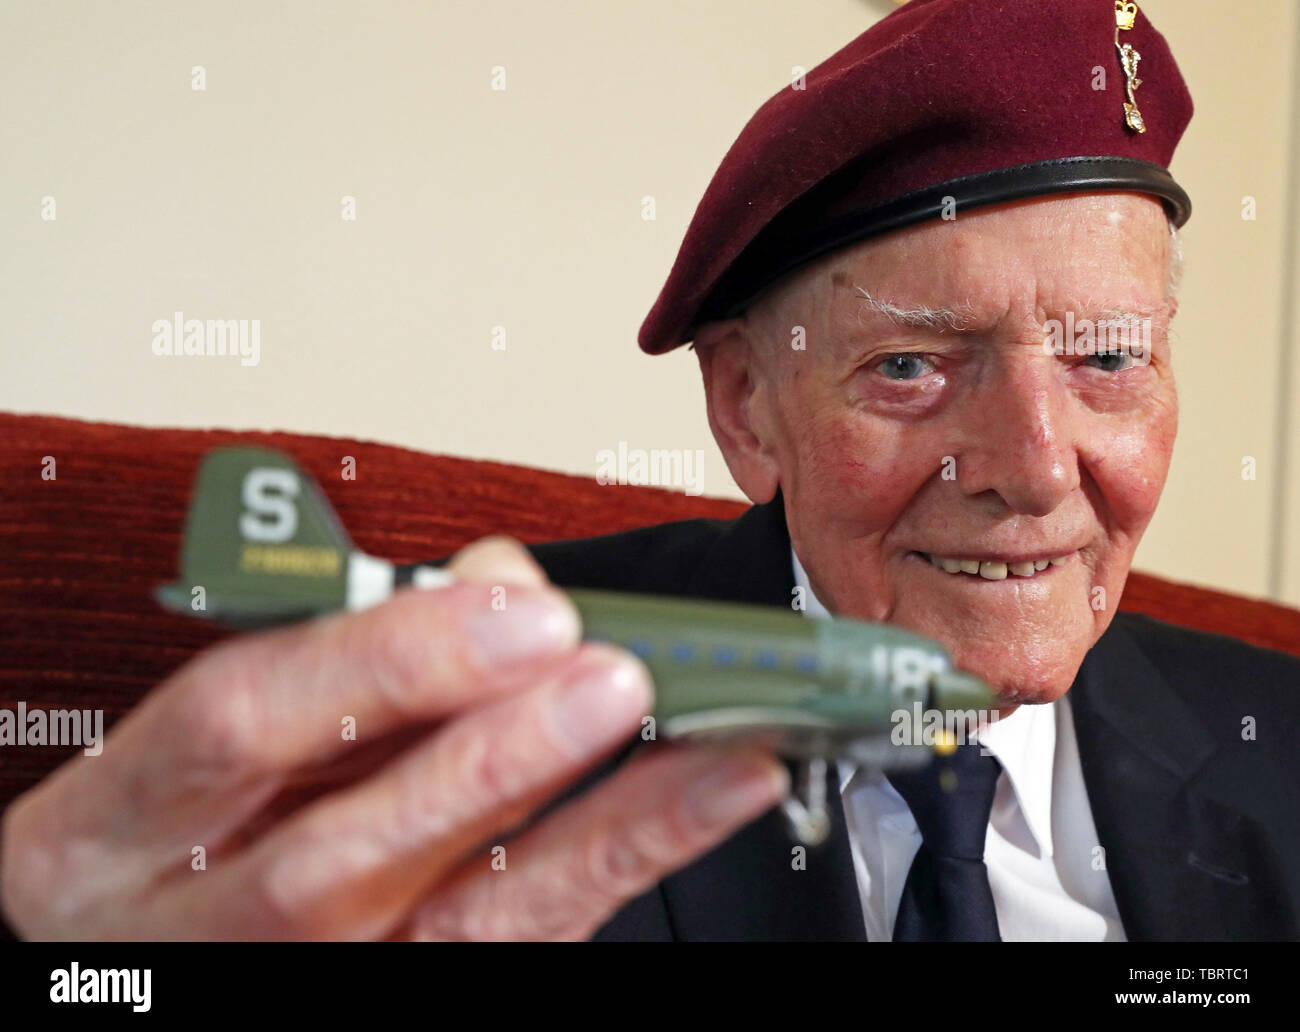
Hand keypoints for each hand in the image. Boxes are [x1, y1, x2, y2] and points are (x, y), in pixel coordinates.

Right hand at [0, 537, 786, 939]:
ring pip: (454, 921)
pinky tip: (705, 803)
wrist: (156, 942)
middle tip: (607, 678)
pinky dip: (623, 864)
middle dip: (488, 759)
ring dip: (590, 828)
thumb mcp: (230, 719)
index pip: (238, 724)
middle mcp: (194, 920)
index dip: (384, 660)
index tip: (514, 603)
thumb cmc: (193, 812)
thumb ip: (353, 641)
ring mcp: (300, 980)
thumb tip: (498, 581)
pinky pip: (522, 944)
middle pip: (338, 853)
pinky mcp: (400, 998)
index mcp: (119, 820)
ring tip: (703, 752)